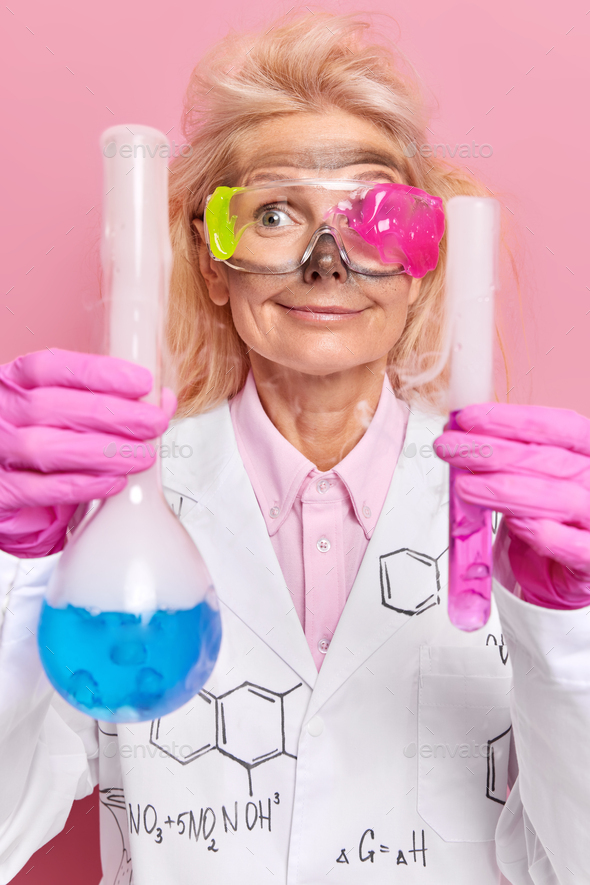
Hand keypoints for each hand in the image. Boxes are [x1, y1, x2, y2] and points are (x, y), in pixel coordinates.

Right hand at [0, 349, 176, 557]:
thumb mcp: (65, 410)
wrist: (4, 479)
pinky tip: (112, 482)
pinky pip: (36, 489)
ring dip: (101, 452)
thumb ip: (109, 402)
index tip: (142, 381)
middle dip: (113, 414)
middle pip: (53, 406)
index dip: (98, 373)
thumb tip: (162, 400)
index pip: (50, 367)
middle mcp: (0, 410)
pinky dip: (79, 486)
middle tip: (153, 423)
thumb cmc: (38, 437)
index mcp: (14, 382)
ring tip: (142, 456)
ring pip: (44, 447)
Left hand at [434, 403, 589, 609]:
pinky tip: (510, 522)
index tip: (469, 417)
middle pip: (550, 460)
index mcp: (589, 453)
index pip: (560, 427)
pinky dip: (537, 531)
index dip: (513, 420)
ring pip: (556, 498)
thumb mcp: (531, 479)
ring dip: (502, 490)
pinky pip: (568, 544)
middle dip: (493, 452)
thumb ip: (508, 457)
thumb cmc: (552, 518)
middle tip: (450, 448)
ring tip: (462, 486)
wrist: (572, 572)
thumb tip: (460, 434)